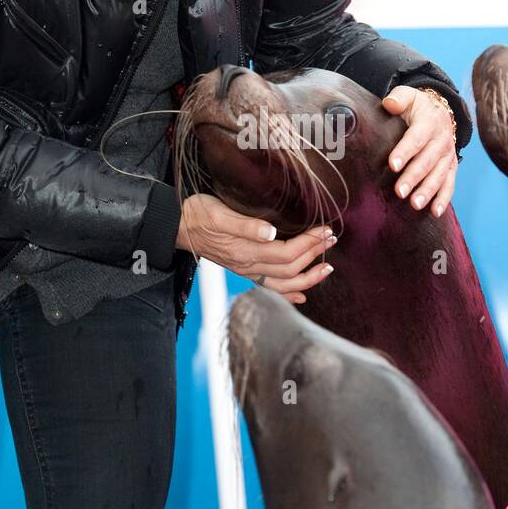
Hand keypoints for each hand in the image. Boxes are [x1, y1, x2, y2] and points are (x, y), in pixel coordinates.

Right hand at [175, 193, 335, 303]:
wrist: (175, 226)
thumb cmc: (197, 214)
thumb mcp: (219, 213)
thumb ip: (246, 225)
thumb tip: (272, 232)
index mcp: (245, 251)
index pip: (287, 252)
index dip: (309, 243)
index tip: (326, 230)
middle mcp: (247, 265)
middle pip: (290, 268)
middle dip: (314, 255)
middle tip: (332, 240)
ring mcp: (245, 270)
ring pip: (284, 283)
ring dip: (308, 277)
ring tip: (326, 268)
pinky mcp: (242, 269)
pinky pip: (270, 287)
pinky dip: (288, 293)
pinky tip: (301, 295)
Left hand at [381, 86, 457, 218]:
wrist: (441, 113)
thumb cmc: (418, 107)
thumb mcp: (409, 96)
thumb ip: (399, 98)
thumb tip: (390, 103)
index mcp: (429, 122)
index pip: (416, 138)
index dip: (405, 151)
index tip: (392, 165)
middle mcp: (442, 140)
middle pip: (427, 161)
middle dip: (413, 177)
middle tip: (399, 192)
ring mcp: (448, 155)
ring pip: (439, 175)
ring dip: (428, 191)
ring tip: (415, 204)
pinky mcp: (452, 167)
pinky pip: (450, 184)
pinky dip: (444, 198)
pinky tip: (435, 212)